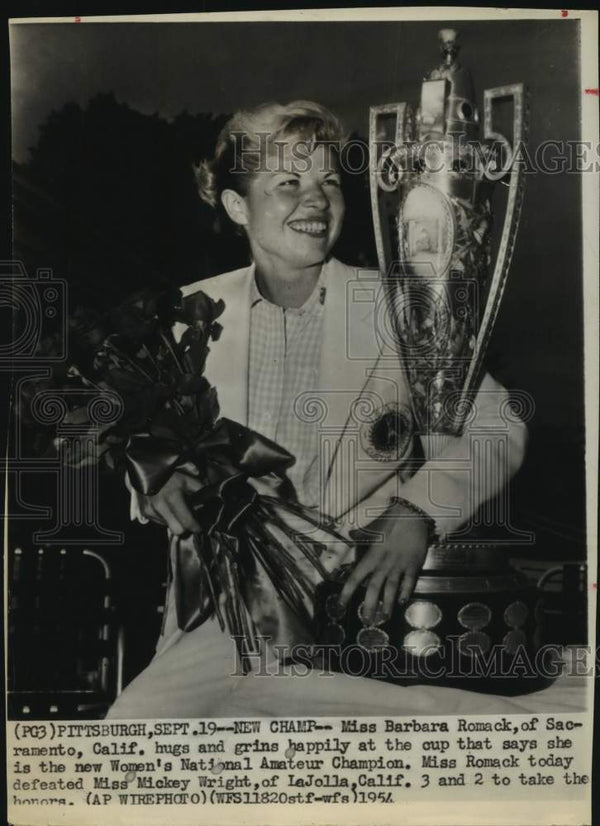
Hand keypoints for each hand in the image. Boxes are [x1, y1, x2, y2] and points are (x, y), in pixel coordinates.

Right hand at [137, 470, 202, 535]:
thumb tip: (208, 501)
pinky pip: (158, 522)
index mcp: (173, 497)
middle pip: (177, 531)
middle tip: (188, 520)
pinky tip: (166, 507)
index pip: (187, 522)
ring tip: (175, 509)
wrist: (147, 469)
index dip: (195, 527)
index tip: (199, 527)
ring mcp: (150, 510)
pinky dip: (164, 518)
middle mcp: (160, 506)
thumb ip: (199, 490)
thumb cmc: (168, 473)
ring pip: (167, 526)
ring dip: (173, 522)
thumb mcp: (187, 479)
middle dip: (184, 527)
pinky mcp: (144, 512)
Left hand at [339, 501, 429, 622]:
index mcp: (371, 556)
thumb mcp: (372, 528)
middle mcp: (383, 564)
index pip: (356, 577)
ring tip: (385, 617)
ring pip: (391, 589)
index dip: (347, 592)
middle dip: (369, 606)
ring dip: (388, 604)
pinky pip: (409, 581)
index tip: (341, 604)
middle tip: (367, 621)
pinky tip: (403, 601)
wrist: (412, 514)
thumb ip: (360, 535)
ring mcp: (399, 565)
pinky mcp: (413, 564)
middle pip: (373, 588)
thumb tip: (349, 535)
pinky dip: (406, 592)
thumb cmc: (390, 520)